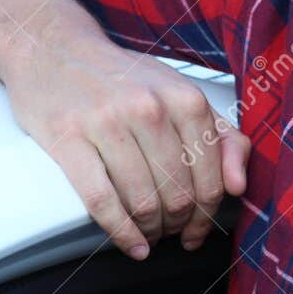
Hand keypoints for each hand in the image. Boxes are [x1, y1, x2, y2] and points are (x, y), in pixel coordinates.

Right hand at [0, 35, 249, 259]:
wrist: (54, 49)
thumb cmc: (122, 78)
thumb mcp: (181, 94)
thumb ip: (223, 136)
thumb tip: (237, 186)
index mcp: (184, 98)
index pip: (209, 179)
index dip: (206, 216)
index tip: (197, 229)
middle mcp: (149, 108)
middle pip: (177, 195)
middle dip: (177, 225)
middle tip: (170, 232)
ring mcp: (107, 122)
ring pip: (142, 202)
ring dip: (150, 231)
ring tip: (149, 234)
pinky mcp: (69, 138)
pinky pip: (102, 201)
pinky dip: (121, 232)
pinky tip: (131, 243)